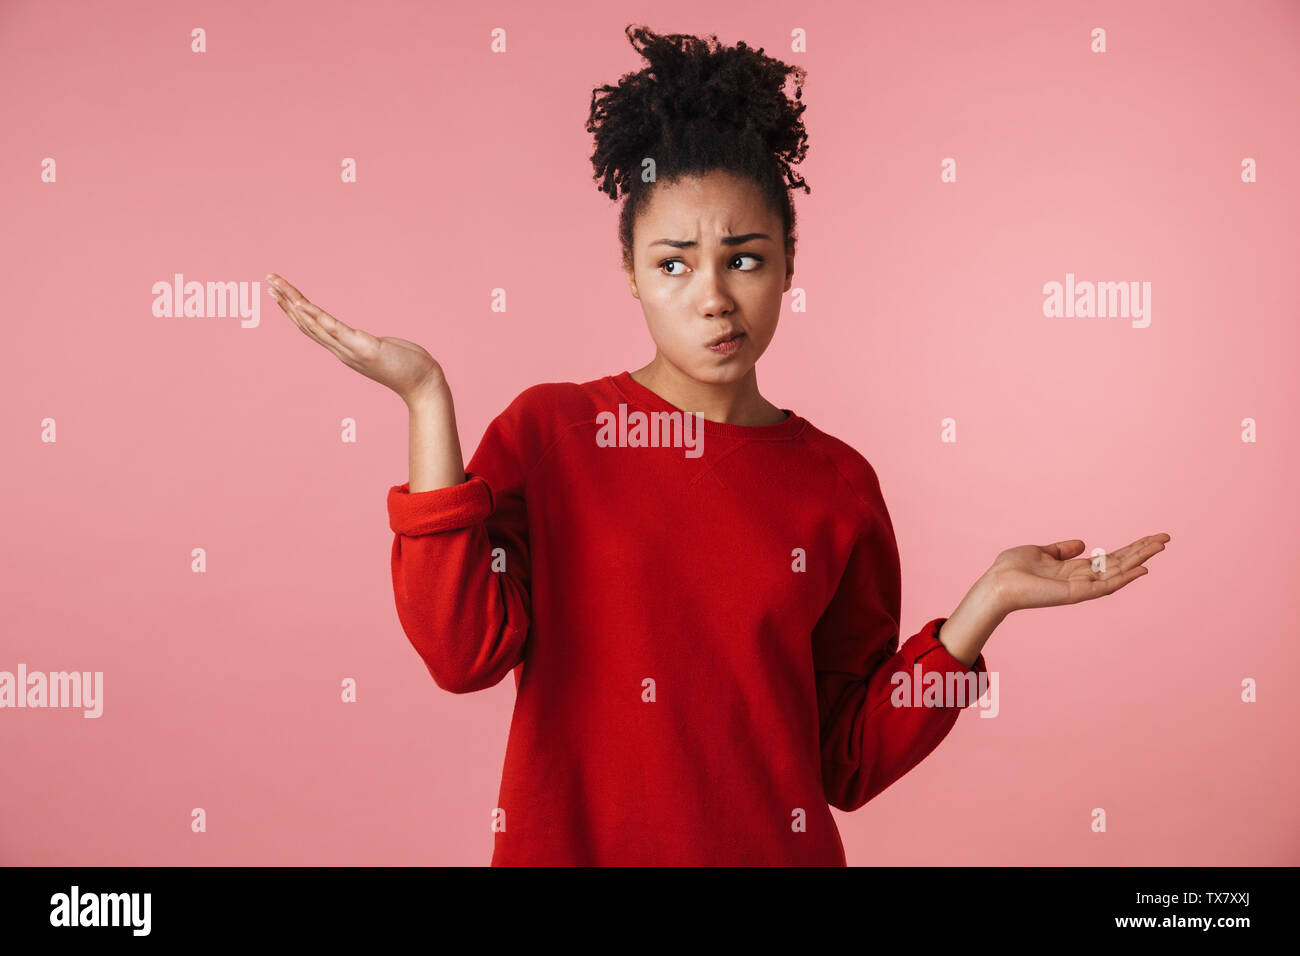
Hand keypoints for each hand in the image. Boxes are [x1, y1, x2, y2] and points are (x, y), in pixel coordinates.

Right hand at [266, 273, 444, 403]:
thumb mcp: (380, 350)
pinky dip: (316, 317)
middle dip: (285, 301)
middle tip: (268, 279)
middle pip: (305, 323)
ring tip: (276, 285)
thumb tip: (367, 341)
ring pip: (314, 323)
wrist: (423, 385)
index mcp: (343, 349)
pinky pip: (335, 330)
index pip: (311, 327)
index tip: (279, 292)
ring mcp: (350, 350)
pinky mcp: (364, 348)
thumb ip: (367, 344)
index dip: (293, 310)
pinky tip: (301, 303)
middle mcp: (341, 350)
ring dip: (293, 303)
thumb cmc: (406, 367)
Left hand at [986, 533, 1170, 614]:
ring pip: (1119, 572)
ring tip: (1161, 546)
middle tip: (1166, 538)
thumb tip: (1083, 543)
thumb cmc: (1011, 569)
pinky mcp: (1076, 593)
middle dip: (1143, 551)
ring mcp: (1081, 587)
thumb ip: (1062, 549)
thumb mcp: (1041, 552)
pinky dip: (1125, 577)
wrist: (996, 583)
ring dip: (1141, 559)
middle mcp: (1082, 579)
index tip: (1151, 537)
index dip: (1131, 548)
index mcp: (1074, 569)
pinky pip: (1106, 586)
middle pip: (1120, 564)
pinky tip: (1143, 568)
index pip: (1110, 558)